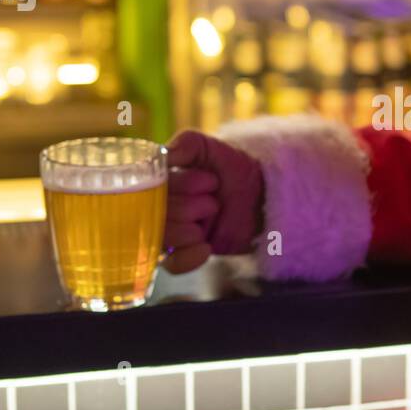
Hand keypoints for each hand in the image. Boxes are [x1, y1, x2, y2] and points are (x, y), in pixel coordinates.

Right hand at [162, 130, 264, 273]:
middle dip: (188, 206)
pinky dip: (188, 258)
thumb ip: (186, 144)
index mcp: (158, 181)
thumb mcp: (210, 147)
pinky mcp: (186, 252)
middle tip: (214, 198)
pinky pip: (172, 265)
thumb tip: (163, 155)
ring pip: (160, 239)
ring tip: (212, 215)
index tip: (209, 181)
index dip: (180, 187)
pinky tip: (206, 246)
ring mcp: (172, 231)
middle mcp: (159, 207)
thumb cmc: (233, 168)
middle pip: (153, 216)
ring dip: (187, 229)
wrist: (262, 194)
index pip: (148, 189)